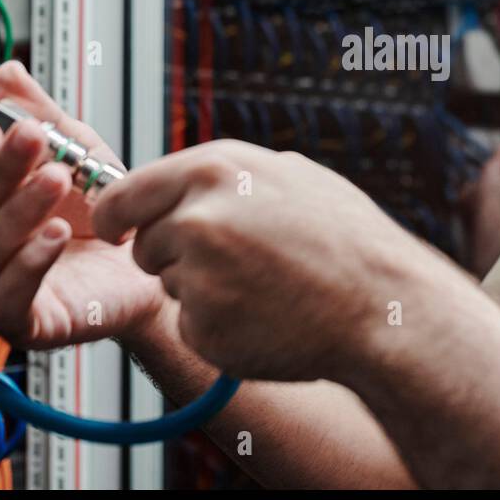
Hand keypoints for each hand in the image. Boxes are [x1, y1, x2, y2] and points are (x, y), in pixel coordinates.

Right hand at [0, 61, 171, 348]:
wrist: (153, 266)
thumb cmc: (104, 215)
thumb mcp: (76, 152)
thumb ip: (40, 116)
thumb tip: (7, 72)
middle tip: (33, 139)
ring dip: (17, 211)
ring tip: (58, 180)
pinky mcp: (22, 323)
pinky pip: (7, 297)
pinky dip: (29, 263)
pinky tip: (58, 235)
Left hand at [92, 140, 442, 382]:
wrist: (384, 307)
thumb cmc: (347, 243)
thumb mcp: (292, 177)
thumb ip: (232, 176)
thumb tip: (191, 177)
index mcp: (215, 168)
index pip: (125, 192)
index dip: (116, 216)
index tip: (116, 229)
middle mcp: (198, 215)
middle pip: (145, 243)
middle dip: (172, 256)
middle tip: (234, 266)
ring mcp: (199, 272)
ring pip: (170, 285)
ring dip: (201, 292)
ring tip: (264, 287)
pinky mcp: (205, 324)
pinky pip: (192, 327)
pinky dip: (219, 330)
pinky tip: (265, 318)